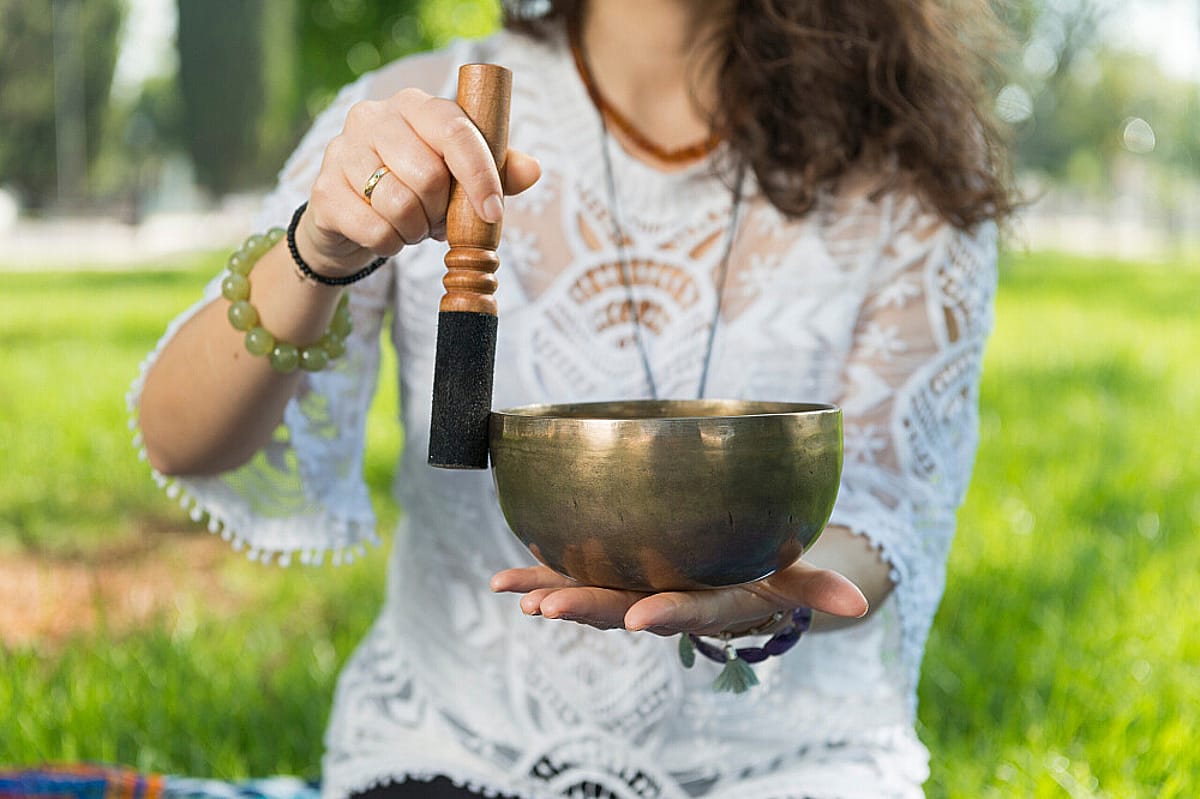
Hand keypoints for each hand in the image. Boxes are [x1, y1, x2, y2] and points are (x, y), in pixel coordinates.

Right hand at [296, 88, 541, 275]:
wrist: (352, 221)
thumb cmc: (415, 191)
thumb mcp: (460, 181)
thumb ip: (497, 173)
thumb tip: (533, 170)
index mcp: (415, 105)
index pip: (456, 131)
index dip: (480, 175)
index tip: (493, 212)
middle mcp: (373, 117)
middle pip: (428, 175)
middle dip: (441, 211)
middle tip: (436, 218)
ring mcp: (342, 150)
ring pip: (399, 205)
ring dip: (416, 230)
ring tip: (411, 225)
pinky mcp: (324, 190)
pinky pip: (375, 229)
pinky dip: (391, 244)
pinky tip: (388, 235)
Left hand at [490, 559, 868, 636]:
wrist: (725, 580)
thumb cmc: (761, 571)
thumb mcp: (790, 576)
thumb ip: (816, 586)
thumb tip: (861, 603)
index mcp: (706, 602)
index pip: (687, 611)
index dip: (665, 615)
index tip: (641, 620)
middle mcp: (662, 600)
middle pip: (623, 607)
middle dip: (586, 609)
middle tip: (549, 608)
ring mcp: (630, 588)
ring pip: (589, 595)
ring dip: (552, 594)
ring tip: (520, 597)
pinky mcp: (607, 573)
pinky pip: (567, 575)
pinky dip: (534, 575)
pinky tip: (500, 583)